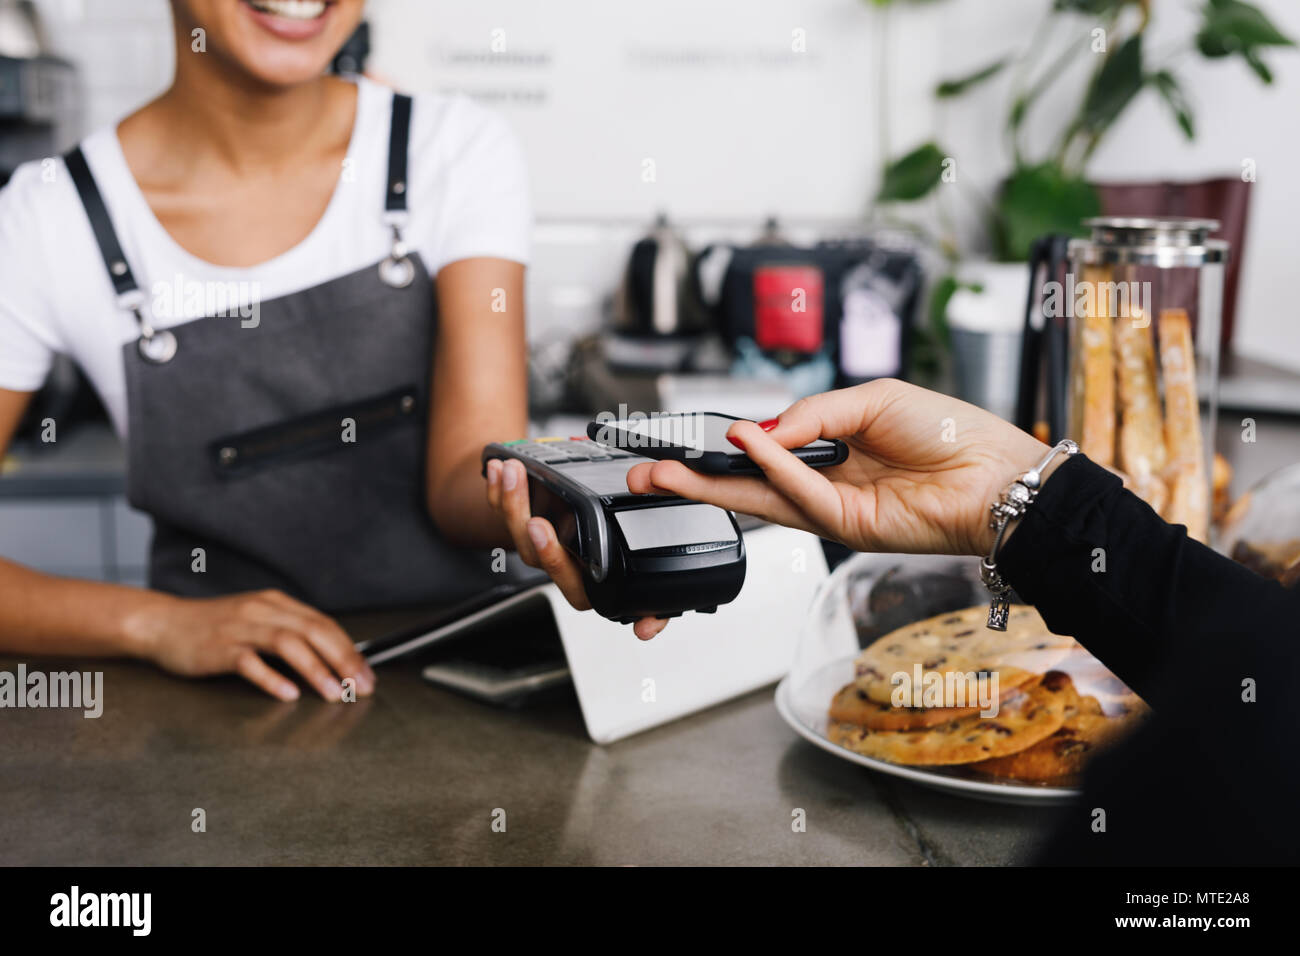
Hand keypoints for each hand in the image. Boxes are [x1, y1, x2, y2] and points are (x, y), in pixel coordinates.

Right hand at [127, 590, 375, 701]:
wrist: (162, 624)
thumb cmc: (212, 628)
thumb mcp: (257, 621)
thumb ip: (289, 633)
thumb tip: (330, 657)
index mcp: (276, 604)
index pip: (324, 624)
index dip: (350, 649)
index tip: (367, 674)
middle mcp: (262, 611)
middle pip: (314, 631)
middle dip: (344, 660)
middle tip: (361, 686)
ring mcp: (240, 629)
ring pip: (288, 644)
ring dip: (316, 670)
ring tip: (335, 693)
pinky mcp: (218, 649)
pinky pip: (249, 662)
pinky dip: (272, 678)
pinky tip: (288, 694)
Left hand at [484, 457, 667, 639]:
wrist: (600, 524)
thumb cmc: (627, 549)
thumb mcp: (646, 580)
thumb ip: (653, 610)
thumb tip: (649, 629)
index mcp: (587, 583)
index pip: (565, 578)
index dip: (554, 557)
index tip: (541, 528)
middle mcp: (560, 568)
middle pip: (533, 553)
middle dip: (525, 521)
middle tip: (529, 506)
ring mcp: (540, 548)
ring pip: (516, 531)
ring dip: (511, 499)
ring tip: (512, 471)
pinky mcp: (523, 527)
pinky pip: (502, 512)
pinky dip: (497, 490)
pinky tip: (495, 467)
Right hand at [626, 379, 1052, 556]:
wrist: (996, 471)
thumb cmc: (947, 430)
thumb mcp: (870, 398)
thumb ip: (811, 415)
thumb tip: (758, 431)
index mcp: (828, 449)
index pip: (762, 452)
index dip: (723, 448)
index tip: (681, 441)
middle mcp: (824, 483)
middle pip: (745, 485)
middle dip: (692, 481)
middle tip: (644, 474)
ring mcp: (833, 510)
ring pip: (758, 501)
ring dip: (710, 484)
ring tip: (666, 471)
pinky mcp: (848, 529)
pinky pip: (799, 497)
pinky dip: (772, 469)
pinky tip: (749, 444)